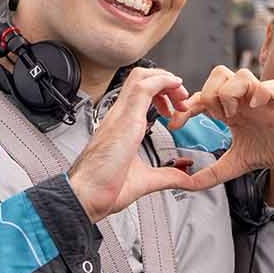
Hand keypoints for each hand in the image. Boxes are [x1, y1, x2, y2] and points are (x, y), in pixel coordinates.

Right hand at [66, 68, 207, 224]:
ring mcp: (121, 115)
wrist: (87, 196)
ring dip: (167, 80)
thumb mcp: (146, 179)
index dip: (161, 92)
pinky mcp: (126, 119)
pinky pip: (143, 87)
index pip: (139, 92)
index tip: (174, 107)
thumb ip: (168, 175)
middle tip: (181, 100)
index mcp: (121, 126)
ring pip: (141, 77)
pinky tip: (176, 89)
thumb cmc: (104, 188)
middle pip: (141, 78)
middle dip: (166, 81)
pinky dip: (163, 82)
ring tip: (181, 96)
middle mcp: (119, 116)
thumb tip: (185, 177)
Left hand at [174, 67, 273, 205]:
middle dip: (210, 94)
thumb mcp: (232, 164)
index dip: (185, 108)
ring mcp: (261, 97)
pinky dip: (261, 93)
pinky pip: (270, 84)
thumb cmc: (268, 152)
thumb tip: (186, 185)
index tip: (175, 125)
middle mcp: (244, 98)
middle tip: (216, 117)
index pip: (201, 96)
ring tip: (235, 114)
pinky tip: (256, 108)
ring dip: (231, 93)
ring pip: (240, 75)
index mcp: (230, 108)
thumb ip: (210, 174)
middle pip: (218, 73)